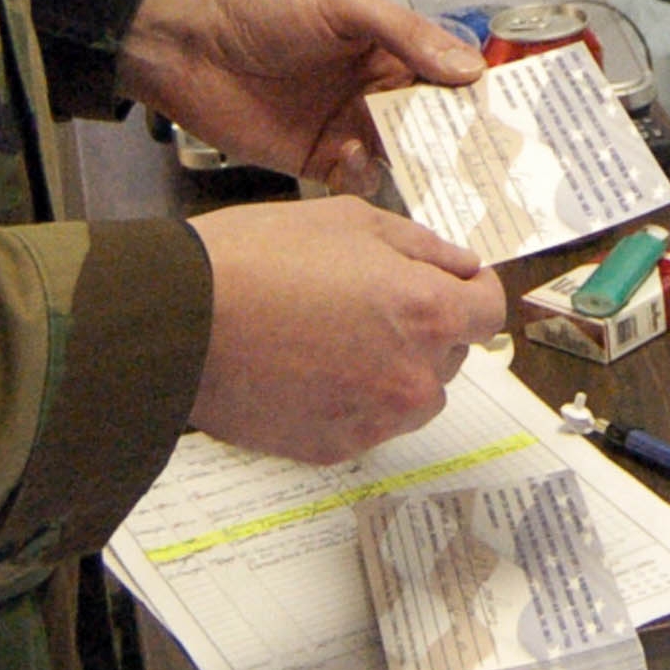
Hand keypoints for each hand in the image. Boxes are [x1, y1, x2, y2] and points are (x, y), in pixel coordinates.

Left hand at [118, 0, 483, 192]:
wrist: (188, 49)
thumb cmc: (262, 11)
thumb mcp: (341, 5)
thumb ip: (404, 33)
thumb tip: (468, 69)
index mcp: (389, 45)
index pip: (447, 72)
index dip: (476, 93)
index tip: (506, 115)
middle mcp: (376, 89)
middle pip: (433, 121)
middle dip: (457, 140)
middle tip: (483, 160)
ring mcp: (349, 126)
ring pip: (403, 156)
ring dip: (419, 165)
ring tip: (431, 172)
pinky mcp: (318, 161)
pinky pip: (360, 180)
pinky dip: (367, 177)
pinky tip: (355, 157)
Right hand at [187, 199, 508, 462]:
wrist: (181, 320)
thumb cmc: (259, 260)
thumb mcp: (352, 220)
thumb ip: (422, 246)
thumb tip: (460, 267)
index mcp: (427, 312)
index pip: (488, 311)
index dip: (471, 291)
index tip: (453, 284)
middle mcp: (413, 376)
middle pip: (450, 354)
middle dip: (423, 325)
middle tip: (366, 300)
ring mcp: (375, 420)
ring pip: (411, 394)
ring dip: (392, 367)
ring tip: (331, 335)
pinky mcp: (334, 449)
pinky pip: (366, 422)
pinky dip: (350, 399)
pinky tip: (306, 367)